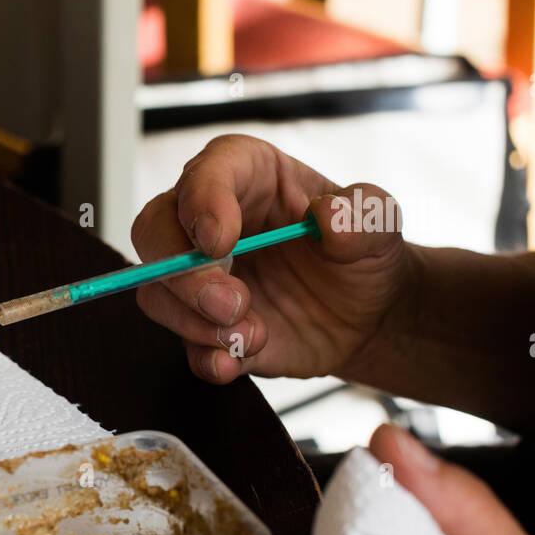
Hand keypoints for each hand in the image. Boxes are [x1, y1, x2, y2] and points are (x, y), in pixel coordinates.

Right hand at [130, 134, 414, 382]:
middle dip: (184, 273)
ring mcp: (199, 279)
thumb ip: (362, 212)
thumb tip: (329, 215)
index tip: (220, 239)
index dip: (201, 202)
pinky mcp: (204, 327)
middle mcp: (207, 223)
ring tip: (254, 335)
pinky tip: (235, 361)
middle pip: (155, 231)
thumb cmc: (362, 253)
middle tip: (230, 303)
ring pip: (157, 292)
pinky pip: (183, 344)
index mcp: (246, 177)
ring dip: (195, 321)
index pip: (205, 173)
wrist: (366, 314)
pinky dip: (204, 357)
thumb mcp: (379, 222)